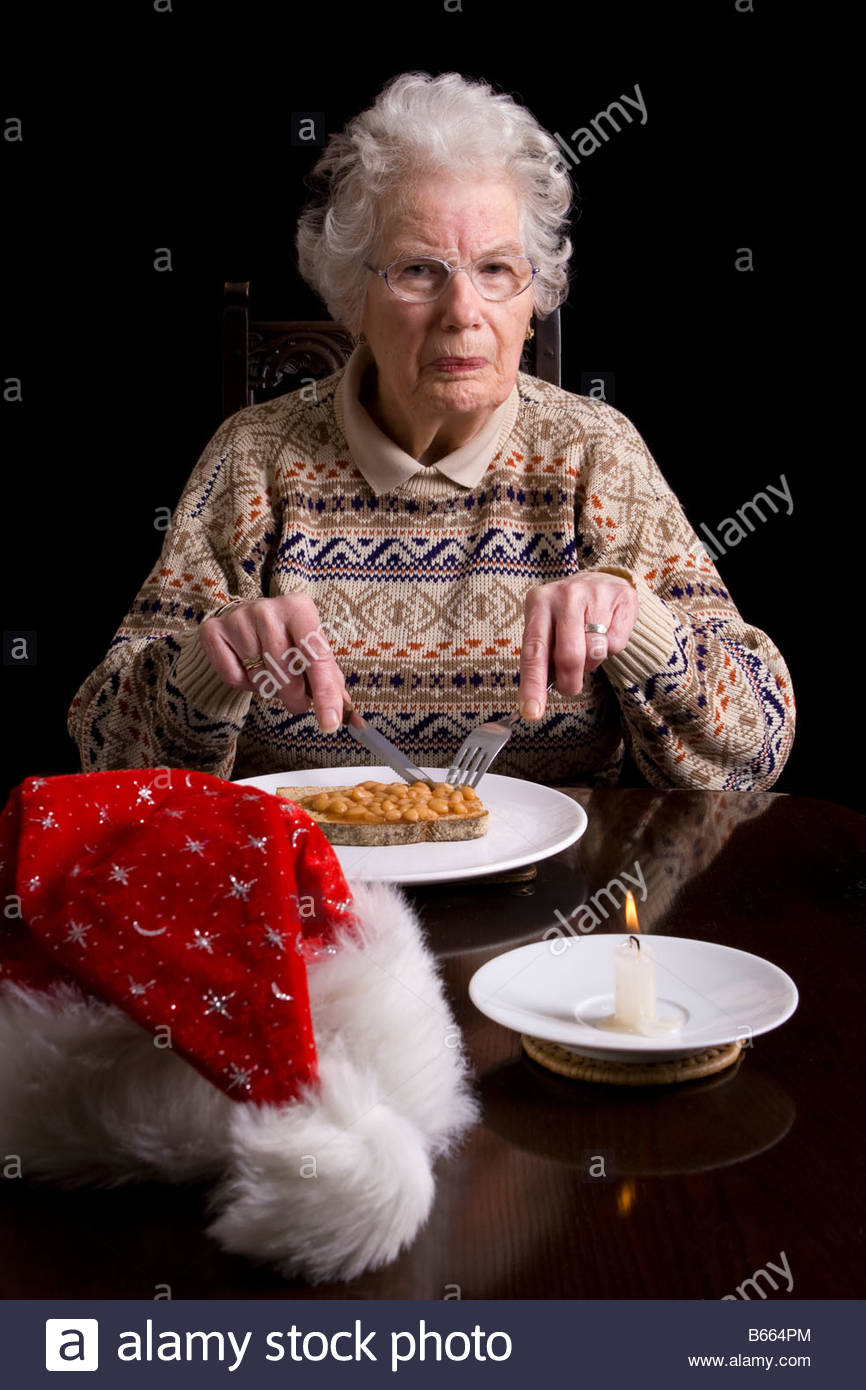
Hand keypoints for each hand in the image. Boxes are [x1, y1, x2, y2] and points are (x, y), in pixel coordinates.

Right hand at [198, 595, 349, 731]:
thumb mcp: (312, 650)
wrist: (242, 617)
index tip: (331, 723)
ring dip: (268, 688)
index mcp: (300, 608)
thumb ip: (332, 683)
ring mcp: (239, 618)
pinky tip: (248, 668)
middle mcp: (268, 609)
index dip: (325, 694)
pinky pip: (233, 677)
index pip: (317, 657)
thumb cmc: (286, 638)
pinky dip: (244, 684)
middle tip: (297, 701)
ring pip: (259, 678)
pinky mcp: (213, 630)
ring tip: (270, 673)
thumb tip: (355, 721)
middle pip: (286, 673)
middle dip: (294, 698)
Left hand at [518, 572, 637, 719]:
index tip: (532, 712)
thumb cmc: (567, 614)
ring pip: (595, 652)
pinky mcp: (623, 598)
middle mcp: (566, 594)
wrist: (602, 580)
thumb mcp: (547, 627)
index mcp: (539, 602)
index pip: (534, 651)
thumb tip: (536, 697)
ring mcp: (596, 593)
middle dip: (570, 682)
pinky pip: (616, 644)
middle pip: (569, 656)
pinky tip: (606, 632)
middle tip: (571, 688)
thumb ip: (543, 657)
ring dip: (592, 663)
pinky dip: (611, 649)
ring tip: (588, 647)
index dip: (532, 685)